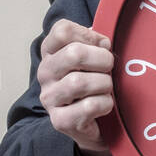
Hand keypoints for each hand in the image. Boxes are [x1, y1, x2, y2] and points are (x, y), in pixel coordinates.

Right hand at [37, 19, 114, 155]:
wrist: (93, 125)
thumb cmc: (94, 85)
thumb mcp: (93, 58)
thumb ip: (96, 43)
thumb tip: (103, 43)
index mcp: (50, 52)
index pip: (62, 30)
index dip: (90, 35)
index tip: (102, 46)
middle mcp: (45, 73)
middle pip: (73, 53)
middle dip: (102, 59)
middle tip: (110, 68)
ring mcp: (49, 98)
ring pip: (80, 82)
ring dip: (104, 84)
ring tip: (106, 88)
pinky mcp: (60, 120)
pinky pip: (89, 106)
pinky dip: (105, 104)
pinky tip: (104, 105)